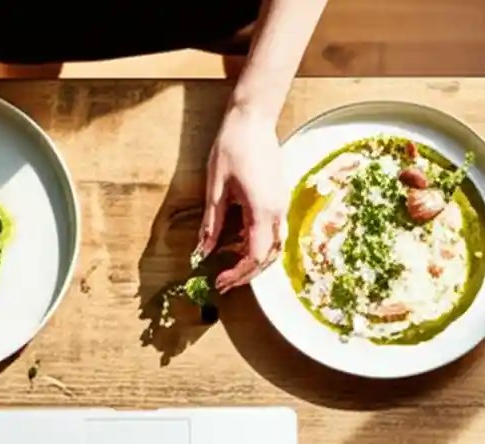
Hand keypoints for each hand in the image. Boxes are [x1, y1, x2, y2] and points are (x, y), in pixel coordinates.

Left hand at [194, 104, 284, 293]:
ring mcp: (281, 204)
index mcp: (262, 210)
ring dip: (255, 262)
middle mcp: (277, 211)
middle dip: (248, 274)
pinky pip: (273, 232)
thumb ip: (212, 223)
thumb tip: (203, 251)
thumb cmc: (233, 146)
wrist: (254, 119)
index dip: (239, 274)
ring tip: (232, 270)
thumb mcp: (215, 187)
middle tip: (224, 283)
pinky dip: (258, 245)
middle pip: (269, 256)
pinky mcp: (278, 198)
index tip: (220, 281)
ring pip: (275, 246)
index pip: (255, 255)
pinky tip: (239, 246)